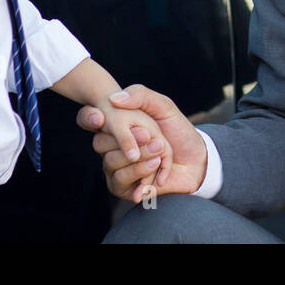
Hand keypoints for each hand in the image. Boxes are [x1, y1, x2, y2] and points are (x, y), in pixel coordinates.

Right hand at [78, 85, 207, 202]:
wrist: (196, 160)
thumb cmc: (178, 131)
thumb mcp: (164, 107)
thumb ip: (141, 96)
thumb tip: (114, 98)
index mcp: (116, 124)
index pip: (88, 118)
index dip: (89, 117)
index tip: (101, 118)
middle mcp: (112, 146)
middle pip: (99, 143)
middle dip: (126, 140)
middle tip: (150, 136)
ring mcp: (116, 167)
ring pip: (110, 164)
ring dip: (137, 159)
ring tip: (159, 156)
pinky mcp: (126, 188)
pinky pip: (121, 184)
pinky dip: (140, 176)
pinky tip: (156, 177)